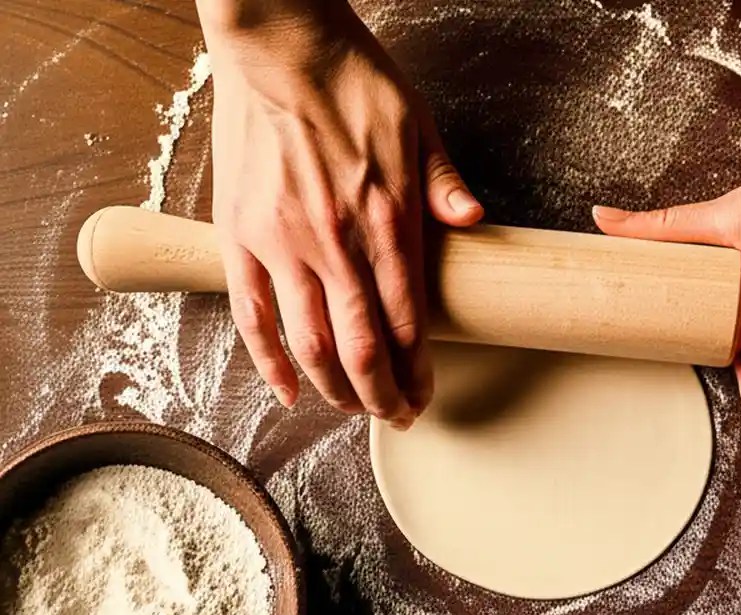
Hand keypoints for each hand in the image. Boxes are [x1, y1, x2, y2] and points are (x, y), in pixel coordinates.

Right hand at [203, 8, 482, 427]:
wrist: (277, 43)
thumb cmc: (350, 80)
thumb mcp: (418, 125)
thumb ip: (444, 184)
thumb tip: (474, 224)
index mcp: (386, 220)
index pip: (408, 322)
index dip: (417, 372)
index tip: (424, 398)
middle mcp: (334, 243)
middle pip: (359, 348)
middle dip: (381, 396)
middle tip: (395, 417)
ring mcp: (281, 243)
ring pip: (308, 344)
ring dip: (333, 388)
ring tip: (352, 407)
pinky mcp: (238, 236)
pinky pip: (251, 315)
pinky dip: (269, 361)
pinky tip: (288, 389)